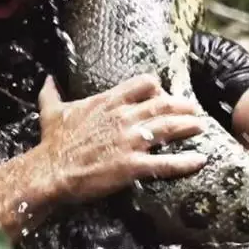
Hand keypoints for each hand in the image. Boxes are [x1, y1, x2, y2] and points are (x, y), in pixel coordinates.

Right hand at [37, 74, 206, 202]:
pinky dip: (185, 162)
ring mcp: (130, 141)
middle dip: (183, 105)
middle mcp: (124, 117)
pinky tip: (200, 161)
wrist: (51, 170)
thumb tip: (47, 78)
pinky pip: (166, 162)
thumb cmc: (53, 142)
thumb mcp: (51, 111)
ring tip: (201, 127)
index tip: (162, 95)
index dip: (158, 88)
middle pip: (164, 104)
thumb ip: (52, 93)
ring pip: (169, 128)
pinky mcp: (133, 165)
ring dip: (189, 126)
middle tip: (194, 109)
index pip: (144, 84)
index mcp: (108, 102)